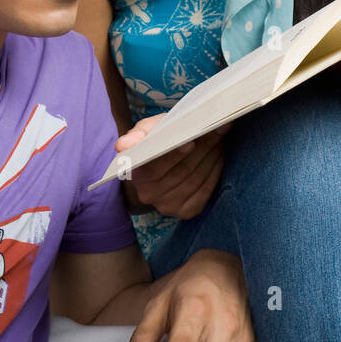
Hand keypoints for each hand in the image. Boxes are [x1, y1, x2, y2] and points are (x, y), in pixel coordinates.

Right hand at [115, 117, 229, 218]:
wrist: (160, 165)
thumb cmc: (154, 143)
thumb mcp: (146, 132)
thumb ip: (137, 134)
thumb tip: (121, 146)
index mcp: (136, 175)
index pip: (155, 167)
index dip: (174, 154)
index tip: (191, 141)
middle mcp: (149, 195)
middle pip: (181, 171)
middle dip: (202, 149)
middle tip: (215, 130)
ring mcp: (168, 206)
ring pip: (196, 179)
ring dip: (211, 157)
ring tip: (219, 139)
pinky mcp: (186, 211)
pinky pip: (205, 190)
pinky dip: (215, 171)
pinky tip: (218, 157)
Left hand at [130, 249, 254, 341]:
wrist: (224, 267)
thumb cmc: (188, 286)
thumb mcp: (159, 305)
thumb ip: (143, 336)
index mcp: (194, 311)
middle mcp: (222, 323)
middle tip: (177, 341)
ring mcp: (240, 333)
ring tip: (194, 339)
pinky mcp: (251, 340)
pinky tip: (208, 340)